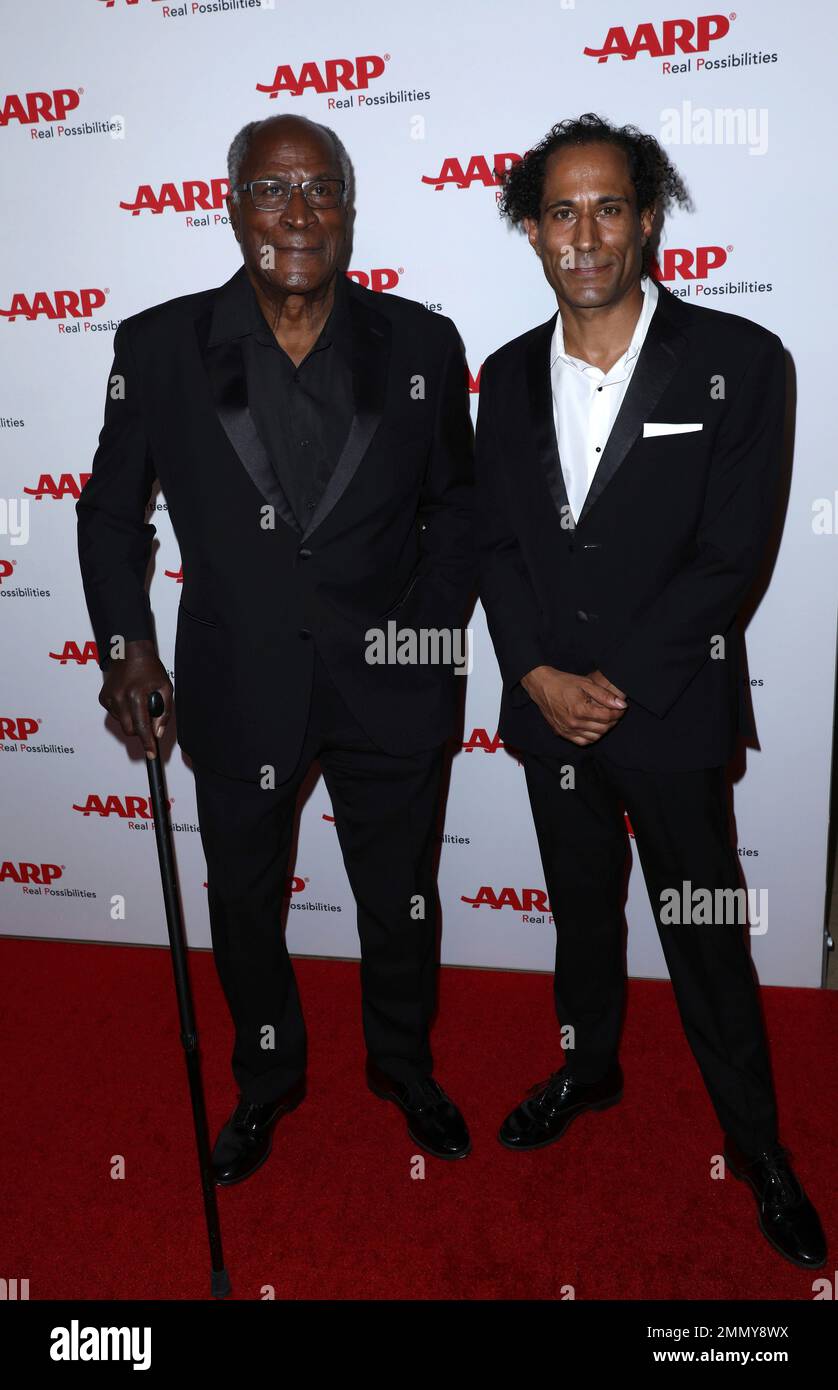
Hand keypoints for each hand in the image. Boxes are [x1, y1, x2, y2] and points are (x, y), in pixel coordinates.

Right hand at [98, 639, 173, 758]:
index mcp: (136, 695)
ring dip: (132, 718)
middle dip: (139, 730)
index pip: (142, 727)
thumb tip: (157, 733)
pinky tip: (129, 698)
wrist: (130, 652)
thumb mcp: (165, 688)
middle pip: (129, 730)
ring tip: (138, 701)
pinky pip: (115, 714)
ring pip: (122, 722)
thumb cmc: (150, 669)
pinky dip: (123, 711)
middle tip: (149, 719)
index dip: (147, 743)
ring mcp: (109, 698)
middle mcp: (120, 698)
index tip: (151, 754)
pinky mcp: (103, 698)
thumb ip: (164, 712)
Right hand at [520, 665, 626, 745]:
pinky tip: (593, 727)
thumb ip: (605, 695)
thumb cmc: (564, 682)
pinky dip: (591, 736)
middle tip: (615, 712)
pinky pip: (582, 741)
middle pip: (603, 728)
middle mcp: (574, 723)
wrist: (542, 686)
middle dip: (613, 721)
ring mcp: (567, 730)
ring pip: (594, 737)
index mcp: (580, 710)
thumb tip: (621, 705)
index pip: (607, 717)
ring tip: (605, 719)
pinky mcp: (562, 733)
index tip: (621, 707)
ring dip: (604, 729)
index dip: (618, 713)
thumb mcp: (586, 684)